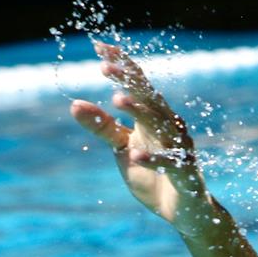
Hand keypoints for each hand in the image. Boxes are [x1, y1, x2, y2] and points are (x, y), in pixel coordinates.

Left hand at [70, 41, 207, 225]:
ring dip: (140, 112)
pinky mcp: (184, 173)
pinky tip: (136, 155)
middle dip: (128, 81)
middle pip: (148, 98)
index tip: (100, 46)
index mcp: (152, 117)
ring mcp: (178, 148)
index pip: (137, 84)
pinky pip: (169, 164)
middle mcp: (168, 126)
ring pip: (161, 125)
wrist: (183, 210)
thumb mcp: (120, 148)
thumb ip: (101, 127)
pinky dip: (153, 160)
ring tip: (118, 100)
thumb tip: (73, 104)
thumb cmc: (151, 174)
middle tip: (104, 67)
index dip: (121, 65)